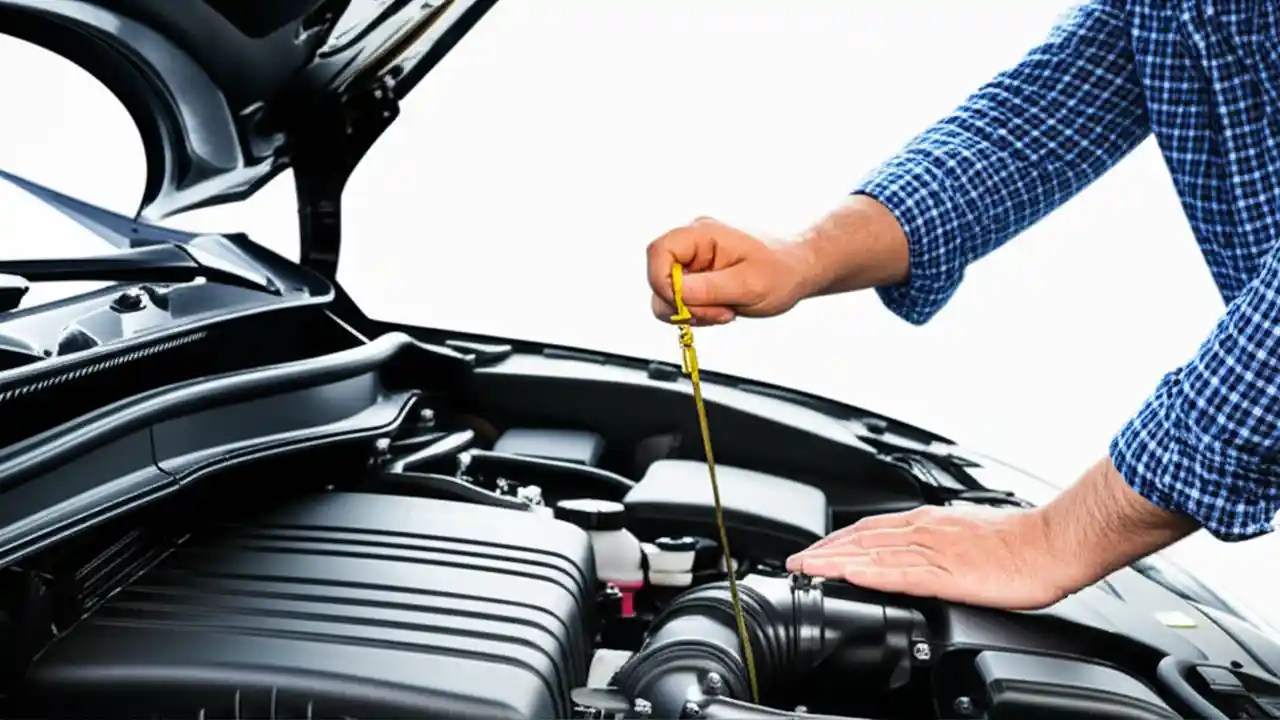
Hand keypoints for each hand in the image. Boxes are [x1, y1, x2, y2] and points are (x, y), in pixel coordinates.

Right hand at [646, 217, 814, 325]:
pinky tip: (721, 309)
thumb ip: (709, 288)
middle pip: (658, 277)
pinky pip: (679, 300)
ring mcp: (692, 260)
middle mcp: (692, 243)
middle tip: (717, 313)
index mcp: (702, 234)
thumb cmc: (781, 272)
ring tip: (725, 311)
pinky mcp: (695, 276)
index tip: (685, 305)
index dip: (662, 283)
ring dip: (692, 312)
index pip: (658, 252)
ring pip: (666, 294)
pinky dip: (696, 312)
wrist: (796, 271)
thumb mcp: (749, 285)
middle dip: (682, 305)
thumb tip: (676, 292)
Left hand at [785, 505, 1072, 609]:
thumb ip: (937, 543)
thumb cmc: (1018, 543)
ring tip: (807, 568)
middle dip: (824, 551)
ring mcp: (934, 551)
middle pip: (861, 539)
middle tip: (794, 562)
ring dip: (835, 561)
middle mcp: (925, 530)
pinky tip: (851, 576)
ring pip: (873, 554)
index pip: (869, 529)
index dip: (837, 540)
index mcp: (928, 521)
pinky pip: (903, 573)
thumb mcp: (966, 535)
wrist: (1051, 543)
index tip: (813, 551)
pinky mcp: (949, 573)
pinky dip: (872, 574)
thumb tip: (918, 553)